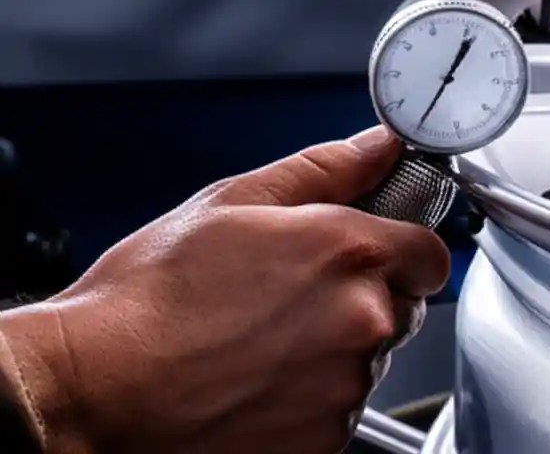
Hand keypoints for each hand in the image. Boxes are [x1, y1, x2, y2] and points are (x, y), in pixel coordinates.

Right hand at [0, 126, 448, 453]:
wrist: (94, 392)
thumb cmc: (147, 302)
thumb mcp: (232, 203)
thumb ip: (326, 170)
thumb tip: (378, 148)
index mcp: (351, 251)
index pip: (431, 252)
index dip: (403, 250)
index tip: (375, 253)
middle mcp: (363, 319)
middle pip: (402, 306)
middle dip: (363, 298)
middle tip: (291, 298)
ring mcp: (347, 385)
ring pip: (370, 359)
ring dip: (335, 349)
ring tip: (260, 342)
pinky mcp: (326, 438)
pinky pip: (341, 408)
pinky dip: (312, 398)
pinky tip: (257, 380)